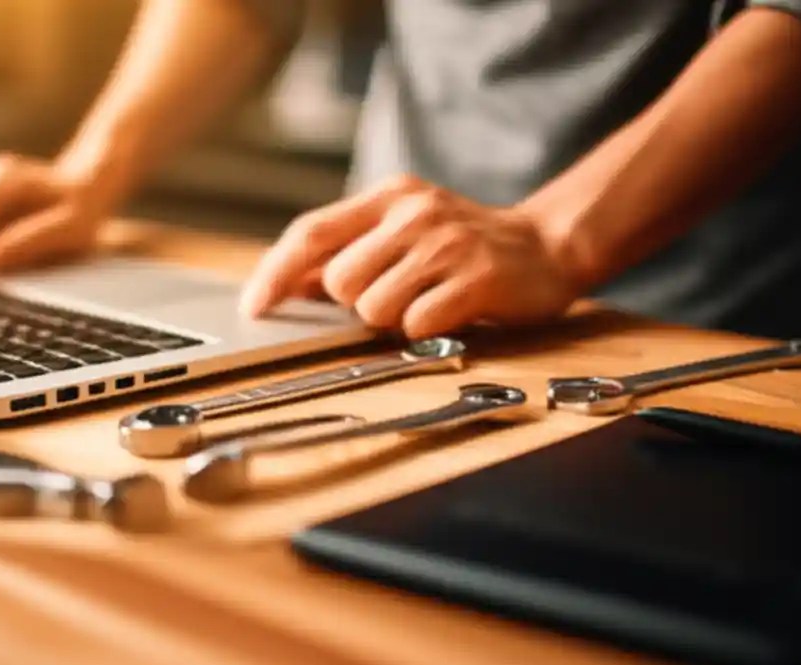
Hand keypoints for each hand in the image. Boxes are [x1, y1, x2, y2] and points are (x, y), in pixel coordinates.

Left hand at [239, 175, 580, 337]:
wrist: (547, 246)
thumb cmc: (462, 245)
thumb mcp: (402, 232)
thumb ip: (347, 251)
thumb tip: (285, 283)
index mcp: (388, 197)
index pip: (311, 232)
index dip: (275, 272)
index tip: (253, 306)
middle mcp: (413, 213)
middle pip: (338, 280)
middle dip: (355, 303)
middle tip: (393, 295)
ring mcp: (446, 244)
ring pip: (372, 307)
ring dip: (391, 319)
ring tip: (424, 301)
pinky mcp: (475, 278)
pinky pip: (416, 325)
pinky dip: (424, 331)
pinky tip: (447, 313)